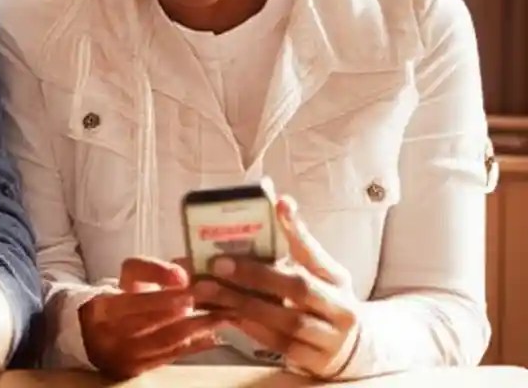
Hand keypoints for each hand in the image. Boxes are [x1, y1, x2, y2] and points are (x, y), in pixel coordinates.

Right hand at [79, 257, 224, 378]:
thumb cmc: (118, 300)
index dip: (163, 294)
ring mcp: (123, 356)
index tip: (190, 285)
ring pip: (164, 341)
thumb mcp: (127, 279)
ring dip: (197, 329)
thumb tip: (181, 276)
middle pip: (152, 323)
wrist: (92, 335)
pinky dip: (193, 346)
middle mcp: (109, 335)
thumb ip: (152, 270)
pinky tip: (213, 336)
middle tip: (217, 300)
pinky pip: (170, 357)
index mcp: (103, 307)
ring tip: (222, 316)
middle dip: (186, 310)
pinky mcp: (136, 370)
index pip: (135, 300)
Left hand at [192, 196, 361, 377]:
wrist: (354, 351)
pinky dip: (250, 328)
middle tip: (218, 263)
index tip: (279, 204)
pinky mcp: (313, 361)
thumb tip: (280, 202)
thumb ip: (298, 244)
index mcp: (337, 279)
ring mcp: (328, 338)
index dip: (296, 229)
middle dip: (256, 273)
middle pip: (298, 287)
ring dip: (243, 303)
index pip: (315, 251)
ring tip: (210, 290)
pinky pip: (277, 344)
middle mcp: (339, 308)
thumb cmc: (326, 301)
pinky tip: (226, 314)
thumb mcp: (321, 274)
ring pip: (285, 320)